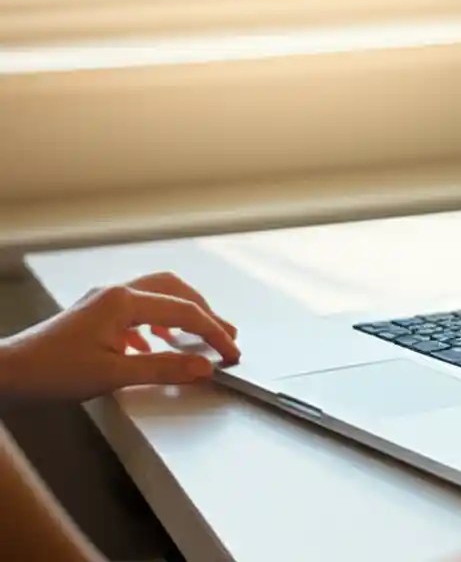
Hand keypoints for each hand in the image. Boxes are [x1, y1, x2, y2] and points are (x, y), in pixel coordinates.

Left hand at [0, 272, 239, 401]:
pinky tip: (157, 343)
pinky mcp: (94, 314)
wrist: (7, 374)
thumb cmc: (51, 372)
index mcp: (123, 301)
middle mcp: (115, 293)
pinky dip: (157, 322)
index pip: (185, 312)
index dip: (214, 333)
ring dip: (183, 312)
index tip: (232, 353)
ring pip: (157, 294)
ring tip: (199, 335)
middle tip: (226, 336)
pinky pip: (137, 308)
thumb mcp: (113, 375)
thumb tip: (204, 367)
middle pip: (175, 291)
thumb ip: (164, 368)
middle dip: (205, 312)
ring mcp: (103, 300)